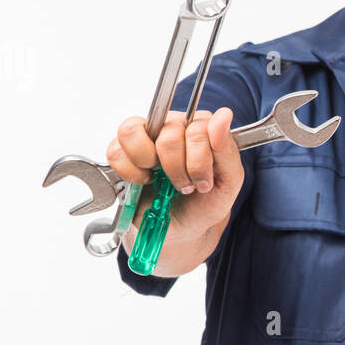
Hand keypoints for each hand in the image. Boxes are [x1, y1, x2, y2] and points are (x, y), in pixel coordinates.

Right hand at [107, 107, 244, 243]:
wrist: (182, 229)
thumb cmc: (205, 203)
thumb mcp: (229, 181)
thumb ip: (227, 148)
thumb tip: (223, 115)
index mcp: (200, 127)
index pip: (198, 126)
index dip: (200, 160)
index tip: (204, 182)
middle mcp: (172, 125)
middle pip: (168, 133)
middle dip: (178, 170)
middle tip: (185, 186)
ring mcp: (145, 136)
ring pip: (133, 132)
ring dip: (149, 164)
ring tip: (160, 180)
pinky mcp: (122, 151)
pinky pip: (115, 150)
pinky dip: (130, 172)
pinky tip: (144, 181)